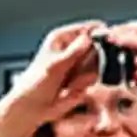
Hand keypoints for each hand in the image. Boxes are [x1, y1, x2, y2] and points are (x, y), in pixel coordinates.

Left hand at [0, 20, 104, 136]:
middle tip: (74, 70)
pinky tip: (69, 89)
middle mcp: (72, 48)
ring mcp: (78, 63)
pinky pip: (94, 79)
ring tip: (68, 83)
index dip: (98, 34)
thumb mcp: (55, 66)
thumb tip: (89, 38)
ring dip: (84, 76)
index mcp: (62, 37)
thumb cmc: (35, 84)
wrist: (32, 108)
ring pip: (97, 65)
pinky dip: (83, 85)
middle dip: (89, 62)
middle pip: (97, 48)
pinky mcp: (82, 78)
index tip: (104, 43)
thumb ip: (73, 52)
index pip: (88, 28)